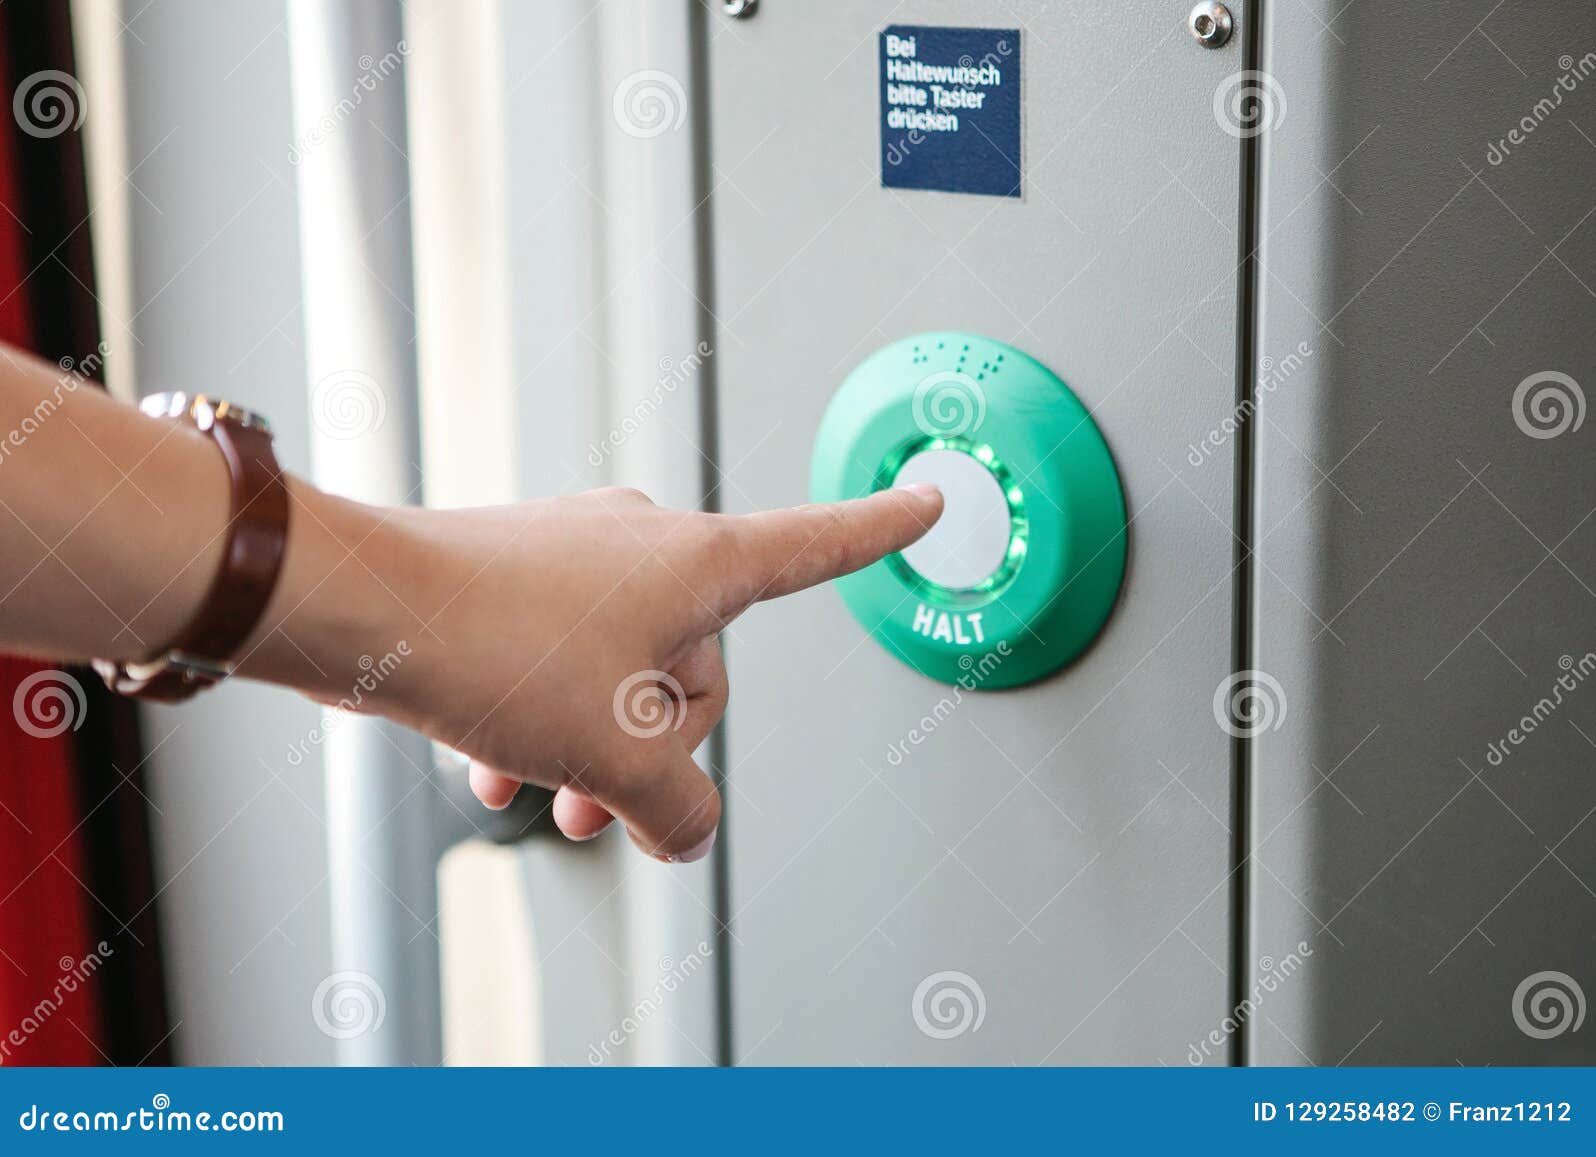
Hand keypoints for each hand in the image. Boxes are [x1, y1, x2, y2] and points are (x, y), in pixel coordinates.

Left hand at [249, 482, 942, 862]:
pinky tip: (495, 769)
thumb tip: (687, 832)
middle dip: (653, 748)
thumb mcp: (615, 754)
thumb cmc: (486, 645)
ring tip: (540, 801)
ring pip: (622, 668)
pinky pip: (563, 654)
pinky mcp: (520, 572)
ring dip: (590, 746)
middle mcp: (644, 542)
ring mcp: (578, 553)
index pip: (816, 547)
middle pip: (701, 664)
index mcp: (697, 562)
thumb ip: (681, 809)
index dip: (879, 531)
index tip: (928, 500)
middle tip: (596, 806)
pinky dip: (545, 717)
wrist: (351, 602)